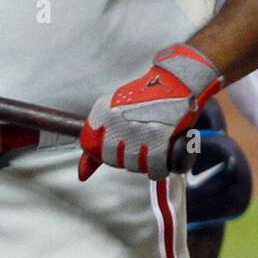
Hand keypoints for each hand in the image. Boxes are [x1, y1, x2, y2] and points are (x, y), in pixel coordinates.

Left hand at [78, 44, 222, 181]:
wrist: (175, 82)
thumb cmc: (145, 98)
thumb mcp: (114, 111)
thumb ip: (96, 142)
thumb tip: (81, 174)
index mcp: (102, 113)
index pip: (92, 147)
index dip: (107, 149)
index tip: (118, 142)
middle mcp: (117, 123)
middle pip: (113, 159)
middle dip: (125, 155)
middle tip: (138, 141)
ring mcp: (137, 133)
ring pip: (133, 165)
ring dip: (143, 160)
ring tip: (151, 142)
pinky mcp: (159, 142)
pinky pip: (154, 169)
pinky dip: (159, 167)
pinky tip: (161, 154)